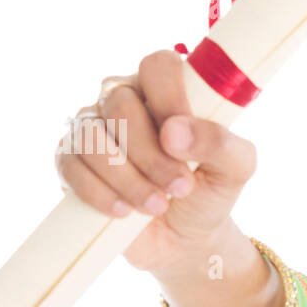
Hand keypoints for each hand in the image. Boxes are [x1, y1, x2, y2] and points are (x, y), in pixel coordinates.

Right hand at [54, 49, 258, 275]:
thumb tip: (173, 132)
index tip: (183, 142)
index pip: (159, 66)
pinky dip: (99, 192)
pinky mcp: (71, 161)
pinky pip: (70, 164)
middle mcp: (125, 101)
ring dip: (127, 177)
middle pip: (121, 104)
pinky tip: (124, 211)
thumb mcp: (236, 169)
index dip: (170, 100)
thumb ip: (220, 143)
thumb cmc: (210, 192)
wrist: (184, 239)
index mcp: (167, 91)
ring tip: (158, 205)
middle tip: (180, 187)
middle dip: (151, 154)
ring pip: (92, 135)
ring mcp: (94, 128)